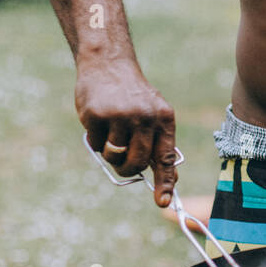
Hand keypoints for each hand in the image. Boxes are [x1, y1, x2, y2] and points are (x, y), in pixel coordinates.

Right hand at [76, 64, 177, 205]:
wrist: (108, 63)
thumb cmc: (132, 96)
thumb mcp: (154, 114)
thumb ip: (158, 143)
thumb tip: (170, 178)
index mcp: (164, 118)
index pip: (165, 157)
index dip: (165, 182)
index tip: (163, 202)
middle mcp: (144, 117)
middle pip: (137, 162)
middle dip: (128, 169)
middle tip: (122, 163)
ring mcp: (119, 116)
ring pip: (114, 156)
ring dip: (110, 153)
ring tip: (110, 133)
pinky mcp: (96, 115)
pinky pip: (95, 144)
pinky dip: (95, 139)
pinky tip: (98, 120)